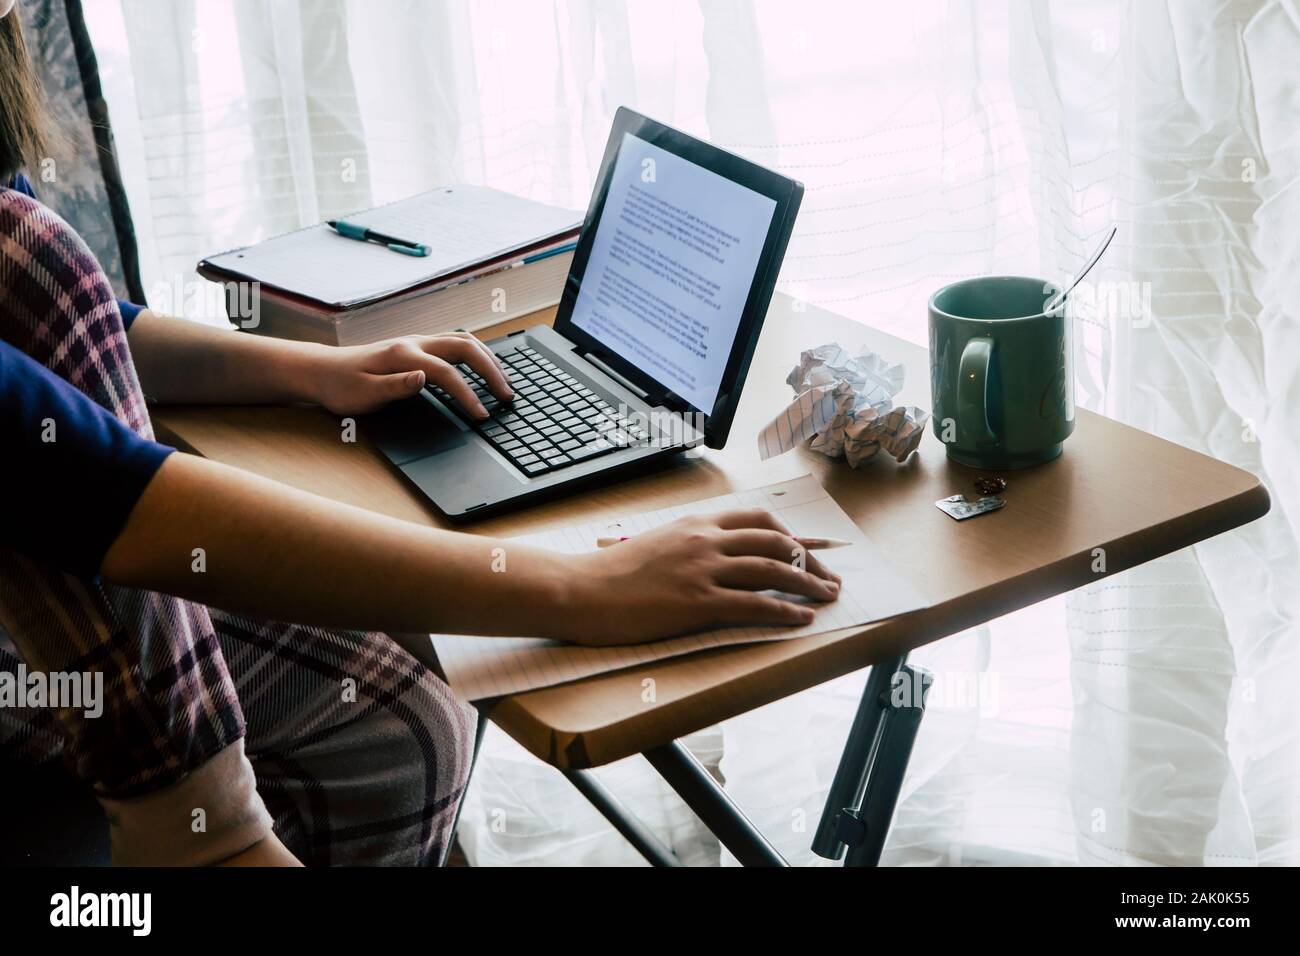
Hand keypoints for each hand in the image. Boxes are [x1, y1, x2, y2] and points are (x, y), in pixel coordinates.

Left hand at [310, 333, 513, 415]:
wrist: (321, 371)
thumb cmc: (341, 386)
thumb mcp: (363, 393)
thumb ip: (396, 386)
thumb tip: (425, 378)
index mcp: (403, 356)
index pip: (447, 373)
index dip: (468, 395)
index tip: (482, 415)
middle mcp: (414, 343)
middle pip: (465, 347)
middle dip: (491, 370)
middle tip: (507, 394)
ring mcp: (416, 343)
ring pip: (463, 341)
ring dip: (487, 359)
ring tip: (502, 381)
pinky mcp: (416, 347)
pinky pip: (455, 344)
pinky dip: (475, 354)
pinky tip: (481, 369)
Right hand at [561, 508, 841, 645]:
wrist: (579, 590)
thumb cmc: (610, 574)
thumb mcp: (656, 545)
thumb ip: (688, 545)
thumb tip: (713, 559)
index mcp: (696, 523)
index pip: (757, 520)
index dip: (790, 534)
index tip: (808, 548)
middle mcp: (705, 539)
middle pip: (775, 542)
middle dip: (809, 559)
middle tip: (829, 576)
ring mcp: (703, 569)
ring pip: (773, 569)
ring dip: (807, 583)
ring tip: (827, 596)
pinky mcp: (698, 602)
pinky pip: (755, 604)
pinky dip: (785, 610)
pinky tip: (801, 618)